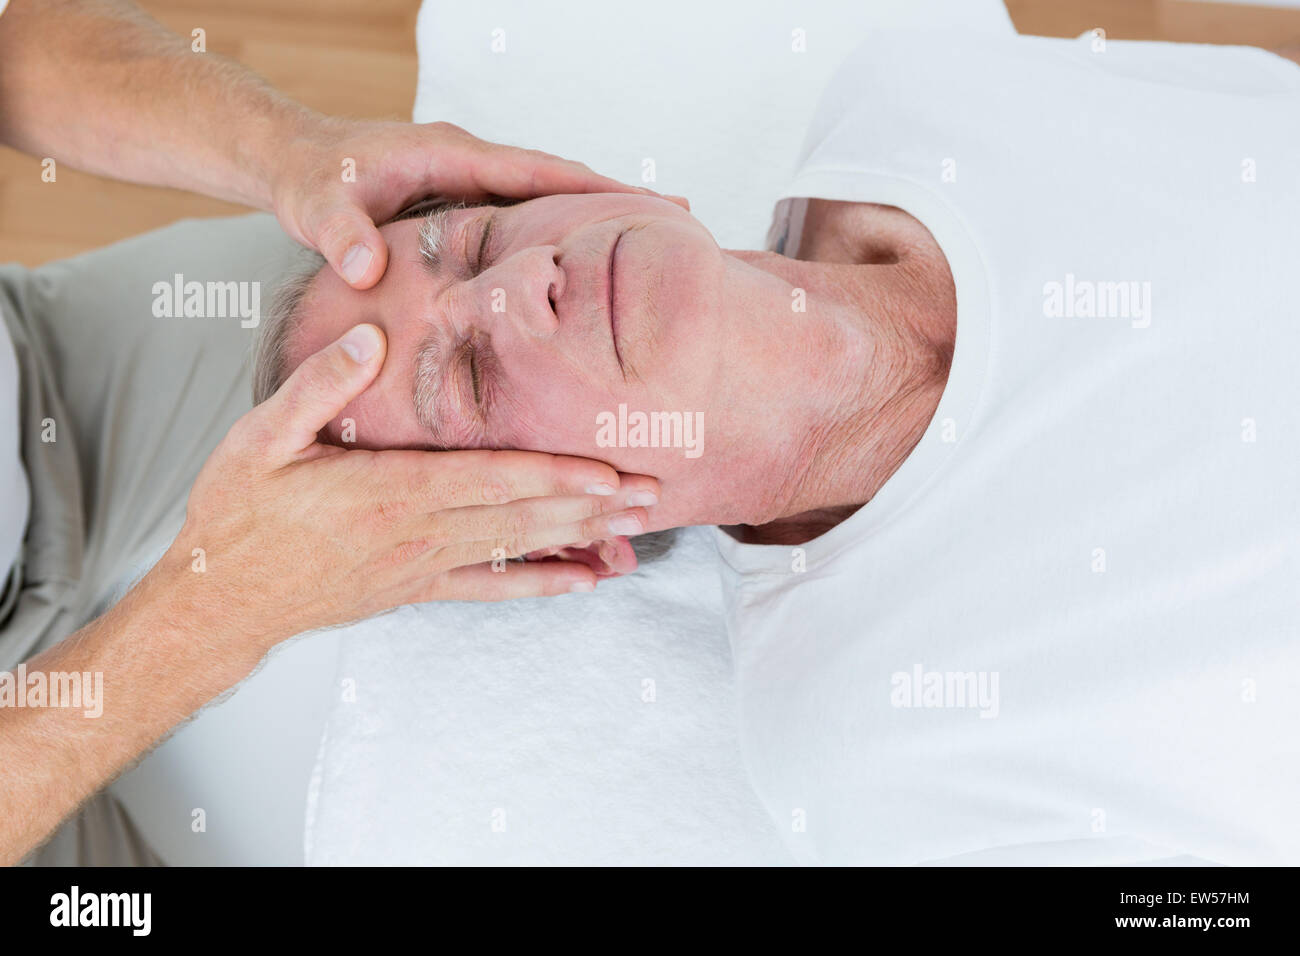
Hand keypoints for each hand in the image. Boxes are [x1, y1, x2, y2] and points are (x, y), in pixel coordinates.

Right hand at [163, 323, 657, 659]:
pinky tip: (583, 582)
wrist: (217, 599)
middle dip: (591, 504)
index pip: (489, 480)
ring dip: (581, 538)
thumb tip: (369, 338)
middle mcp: (417, 535)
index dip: (553, 474)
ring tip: (637, 526)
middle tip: (652, 492)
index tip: (607, 468)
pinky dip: (540, 585)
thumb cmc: (237, 516)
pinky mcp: (416, 589)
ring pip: (517, 551)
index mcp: (388, 493)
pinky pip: (491, 590)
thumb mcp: (260, 438)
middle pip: (521, 517)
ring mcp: (422, 567)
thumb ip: (319, 387)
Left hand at [271, 117, 688, 288]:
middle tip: (683, 217)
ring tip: (654, 242)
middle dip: (620, 198)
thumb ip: (339, 236)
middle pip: (562, 179)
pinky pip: (525, 215)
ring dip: (597, 217)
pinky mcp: (467, 201)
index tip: (651, 204)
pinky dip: (561, 232)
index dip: (594, 190)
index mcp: (453, 154)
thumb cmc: (307, 181)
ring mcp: (473, 180)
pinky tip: (585, 262)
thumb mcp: (316, 207)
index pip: (539, 170)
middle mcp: (473, 161)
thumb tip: (367, 268)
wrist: (291, 163)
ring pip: (548, 197)